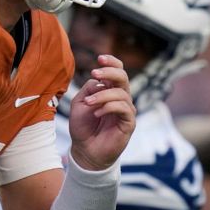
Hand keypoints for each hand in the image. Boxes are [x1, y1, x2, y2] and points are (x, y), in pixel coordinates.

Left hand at [68, 54, 136, 170]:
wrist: (85, 150)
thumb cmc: (83, 127)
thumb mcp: (80, 103)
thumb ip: (89, 89)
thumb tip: (99, 82)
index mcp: (109, 91)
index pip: (117, 71)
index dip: (111, 62)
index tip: (100, 58)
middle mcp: (120, 98)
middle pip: (123, 77)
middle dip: (109, 72)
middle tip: (94, 74)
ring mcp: (126, 110)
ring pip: (120, 93)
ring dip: (102, 95)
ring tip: (88, 104)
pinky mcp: (129, 123)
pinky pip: (123, 108)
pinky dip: (108, 107)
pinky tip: (97, 113)